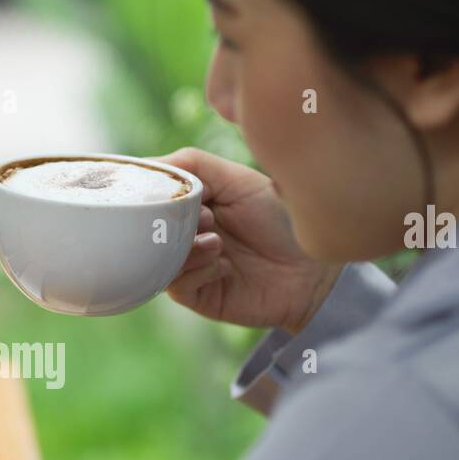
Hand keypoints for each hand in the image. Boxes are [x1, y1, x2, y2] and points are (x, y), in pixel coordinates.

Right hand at [157, 148, 340, 334]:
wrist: (312, 267)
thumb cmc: (281, 218)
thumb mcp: (237, 179)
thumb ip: (194, 165)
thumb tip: (150, 164)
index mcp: (189, 204)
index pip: (150, 196)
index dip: (151, 191)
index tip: (163, 189)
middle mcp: (183, 235)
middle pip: (146, 228)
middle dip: (169, 220)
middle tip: (204, 217)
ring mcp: (189, 266)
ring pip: (156, 258)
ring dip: (183, 247)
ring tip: (216, 241)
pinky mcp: (198, 295)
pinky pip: (176, 285)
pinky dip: (196, 271)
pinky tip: (223, 265)